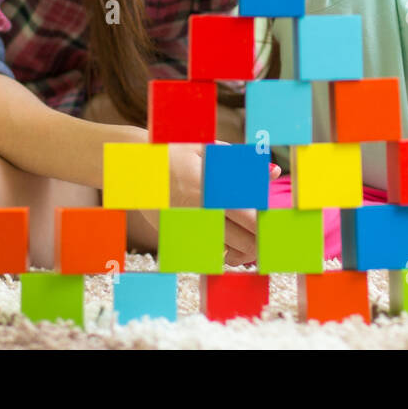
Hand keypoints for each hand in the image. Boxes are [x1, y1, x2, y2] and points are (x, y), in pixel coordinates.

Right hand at [138, 142, 282, 267]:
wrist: (133, 166)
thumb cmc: (177, 153)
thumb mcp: (210, 151)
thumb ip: (243, 163)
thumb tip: (274, 172)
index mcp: (216, 189)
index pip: (253, 219)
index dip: (268, 226)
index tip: (272, 222)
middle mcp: (204, 212)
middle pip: (247, 242)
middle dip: (261, 241)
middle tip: (264, 234)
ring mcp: (191, 228)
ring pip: (231, 254)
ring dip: (245, 251)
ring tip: (247, 238)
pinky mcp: (178, 238)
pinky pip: (210, 256)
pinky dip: (223, 253)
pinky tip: (225, 241)